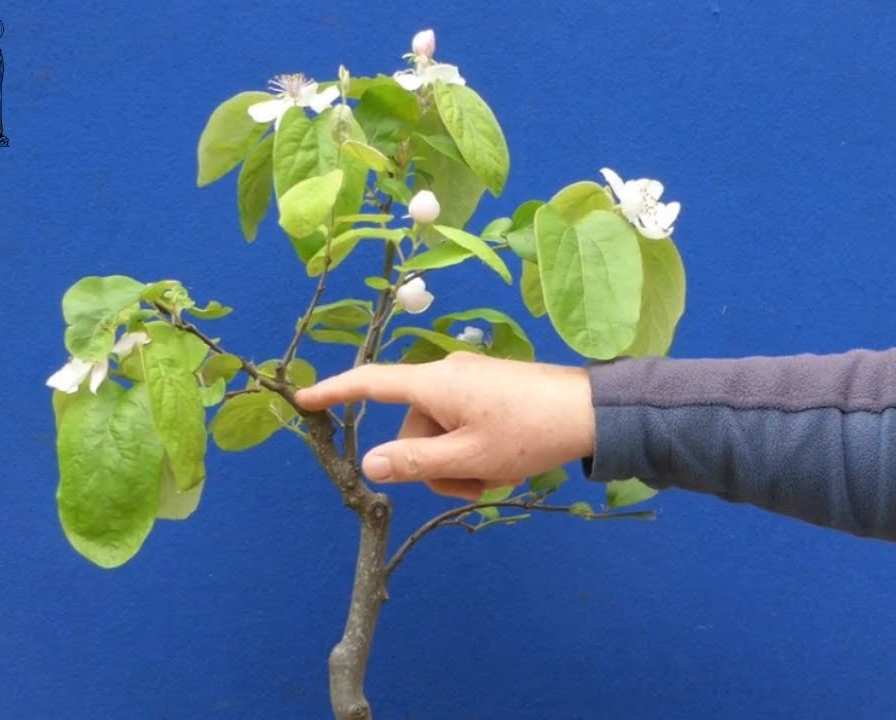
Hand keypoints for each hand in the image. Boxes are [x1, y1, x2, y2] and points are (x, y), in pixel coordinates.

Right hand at [295, 352, 595, 499]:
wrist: (592, 412)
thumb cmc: (529, 432)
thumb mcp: (468, 458)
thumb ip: (414, 463)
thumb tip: (370, 464)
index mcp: (434, 384)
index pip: (370, 383)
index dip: (334, 392)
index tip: (302, 399)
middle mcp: (447, 376)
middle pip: (414, 429)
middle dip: (435, 465)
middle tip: (475, 484)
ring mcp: (471, 382)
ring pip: (442, 435)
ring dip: (461, 465)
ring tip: (497, 475)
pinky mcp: (492, 391)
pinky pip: (466, 427)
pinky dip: (478, 452)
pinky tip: (507, 464)